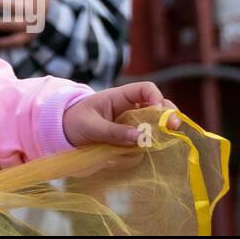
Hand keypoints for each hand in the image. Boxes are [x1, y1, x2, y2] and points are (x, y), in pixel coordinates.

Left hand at [61, 81, 182, 147]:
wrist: (64, 132)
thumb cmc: (75, 122)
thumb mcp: (91, 127)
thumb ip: (114, 132)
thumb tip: (141, 137)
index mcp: (119, 97)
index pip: (145, 89)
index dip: (156, 98)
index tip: (160, 113)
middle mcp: (129, 108)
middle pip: (157, 105)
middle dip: (169, 114)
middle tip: (175, 127)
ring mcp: (132, 122)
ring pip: (156, 122)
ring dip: (165, 129)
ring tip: (171, 138)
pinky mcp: (131, 137)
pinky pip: (148, 137)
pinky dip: (156, 141)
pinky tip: (159, 149)